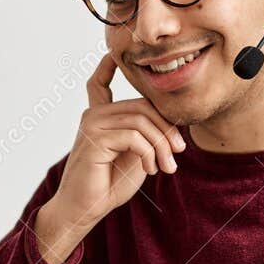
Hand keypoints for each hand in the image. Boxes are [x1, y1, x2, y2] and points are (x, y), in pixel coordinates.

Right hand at [35, 53, 185, 263]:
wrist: (85, 209)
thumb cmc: (109, 184)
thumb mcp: (136, 155)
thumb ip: (147, 135)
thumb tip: (173, 121)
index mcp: (100, 117)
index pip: (99, 84)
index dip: (106, 67)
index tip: (111, 54)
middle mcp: (93, 115)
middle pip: (142, 106)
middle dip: (166, 129)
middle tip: (177, 153)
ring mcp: (91, 124)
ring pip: (140, 121)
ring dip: (161, 145)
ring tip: (166, 167)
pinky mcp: (93, 139)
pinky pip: (133, 136)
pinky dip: (149, 153)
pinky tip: (150, 170)